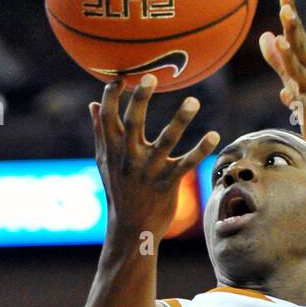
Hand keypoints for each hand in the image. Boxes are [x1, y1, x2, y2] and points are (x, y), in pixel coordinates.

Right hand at [90, 75, 219, 237]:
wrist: (130, 229)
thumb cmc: (118, 191)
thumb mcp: (104, 162)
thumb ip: (100, 132)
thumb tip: (91, 105)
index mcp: (113, 151)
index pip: (108, 119)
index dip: (111, 97)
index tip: (119, 77)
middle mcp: (129, 159)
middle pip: (133, 124)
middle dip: (141, 100)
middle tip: (150, 77)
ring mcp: (148, 171)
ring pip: (165, 142)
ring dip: (180, 121)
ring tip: (193, 101)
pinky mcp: (167, 184)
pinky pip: (186, 164)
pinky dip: (201, 150)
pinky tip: (214, 135)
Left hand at [258, 0, 305, 161]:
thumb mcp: (296, 81)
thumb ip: (279, 61)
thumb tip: (265, 36)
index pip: (299, 35)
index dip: (293, 14)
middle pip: (302, 48)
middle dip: (293, 28)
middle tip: (286, 8)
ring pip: (301, 74)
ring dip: (290, 58)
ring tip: (281, 42)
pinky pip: (304, 105)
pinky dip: (295, 99)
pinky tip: (287, 94)